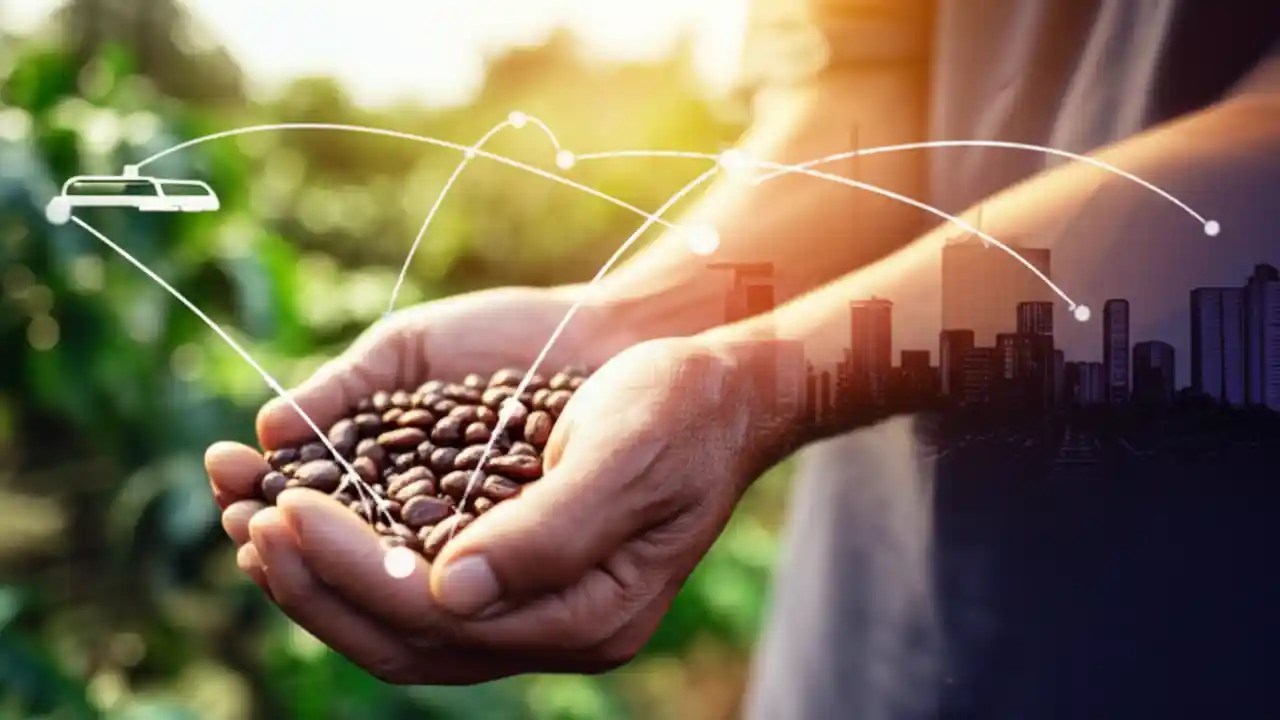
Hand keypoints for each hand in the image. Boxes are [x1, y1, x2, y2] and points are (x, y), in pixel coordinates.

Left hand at [210, 330, 786, 682]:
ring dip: (317, 579)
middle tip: (244, 526)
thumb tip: (446, 591)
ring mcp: (529, 603)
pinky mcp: (512, 567)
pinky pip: (413, 585)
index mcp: (587, 615)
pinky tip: (304, 513)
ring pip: (398, 624)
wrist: (717, 388)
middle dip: (314, 586)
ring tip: (246, 524)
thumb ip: (548, 531)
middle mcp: (551, 625)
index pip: (440, 616)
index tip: (283, 513)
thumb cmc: (681, 411)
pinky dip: (351, 555)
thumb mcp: (626, 455)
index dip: (351, 572)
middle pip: (404, 638)